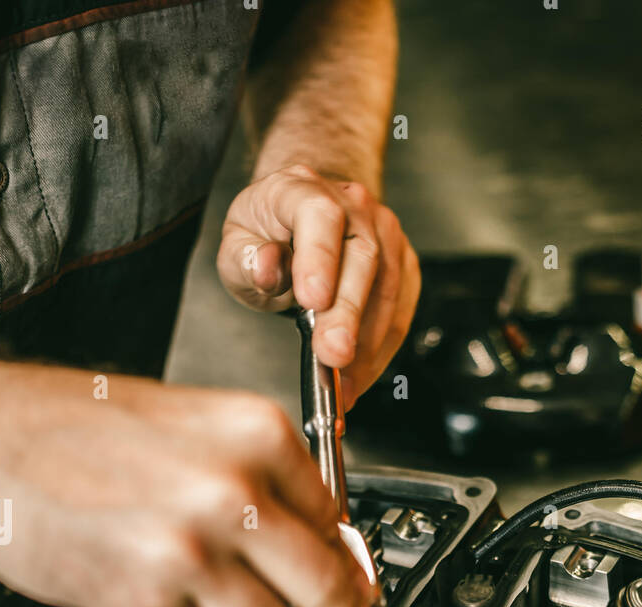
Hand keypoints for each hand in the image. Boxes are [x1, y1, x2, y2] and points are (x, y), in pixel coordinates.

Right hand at [0, 359, 378, 606]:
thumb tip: (312, 535)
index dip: (353, 560)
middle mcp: (236, 490)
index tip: (360, 581)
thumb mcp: (187, 425)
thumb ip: (254, 477)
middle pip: (330, 583)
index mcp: (255, 432)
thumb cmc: (72, 428)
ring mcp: (196, 550)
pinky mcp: (153, 598)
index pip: (338, 515)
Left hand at [217, 164, 420, 407]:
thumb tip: (268, 268)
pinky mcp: (403, 264)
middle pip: (362, 256)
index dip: (320, 258)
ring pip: (387, 289)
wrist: (305, 216)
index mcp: (303, 189)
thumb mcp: (238, 244)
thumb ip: (247, 258)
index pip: (319, 215)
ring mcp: (385, 233)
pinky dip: (380, 350)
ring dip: (367, 342)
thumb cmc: (270, 233)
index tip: (312, 300)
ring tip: (343, 382)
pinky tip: (358, 375)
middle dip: (348, 313)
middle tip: (333, 355)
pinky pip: (398, 310)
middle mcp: (353, 205)